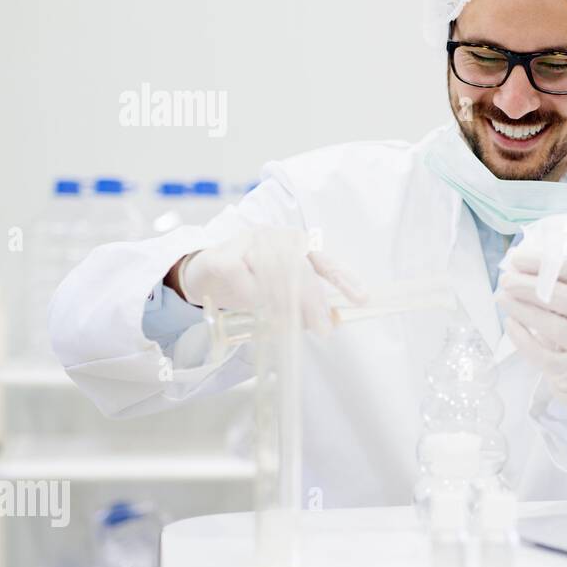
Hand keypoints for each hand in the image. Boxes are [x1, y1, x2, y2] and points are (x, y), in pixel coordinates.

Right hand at [171, 227, 366, 335]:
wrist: (204, 274)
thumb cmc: (250, 282)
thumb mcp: (283, 293)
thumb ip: (307, 302)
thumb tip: (333, 322)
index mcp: (295, 243)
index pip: (324, 262)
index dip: (344, 280)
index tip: (362, 299)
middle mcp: (275, 237)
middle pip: (300, 269)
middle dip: (313, 302)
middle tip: (322, 328)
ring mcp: (247, 242)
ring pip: (272, 271)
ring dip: (283, 302)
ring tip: (290, 325)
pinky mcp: (222, 255)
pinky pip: (241, 275)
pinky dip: (250, 293)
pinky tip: (255, 307)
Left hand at [495, 252, 566, 422]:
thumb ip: (553, 286)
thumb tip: (514, 266)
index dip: (544, 263)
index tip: (517, 258)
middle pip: (566, 299)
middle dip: (530, 287)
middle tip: (505, 280)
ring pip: (555, 327)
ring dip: (524, 310)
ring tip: (502, 299)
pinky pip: (544, 355)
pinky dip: (523, 339)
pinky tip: (510, 324)